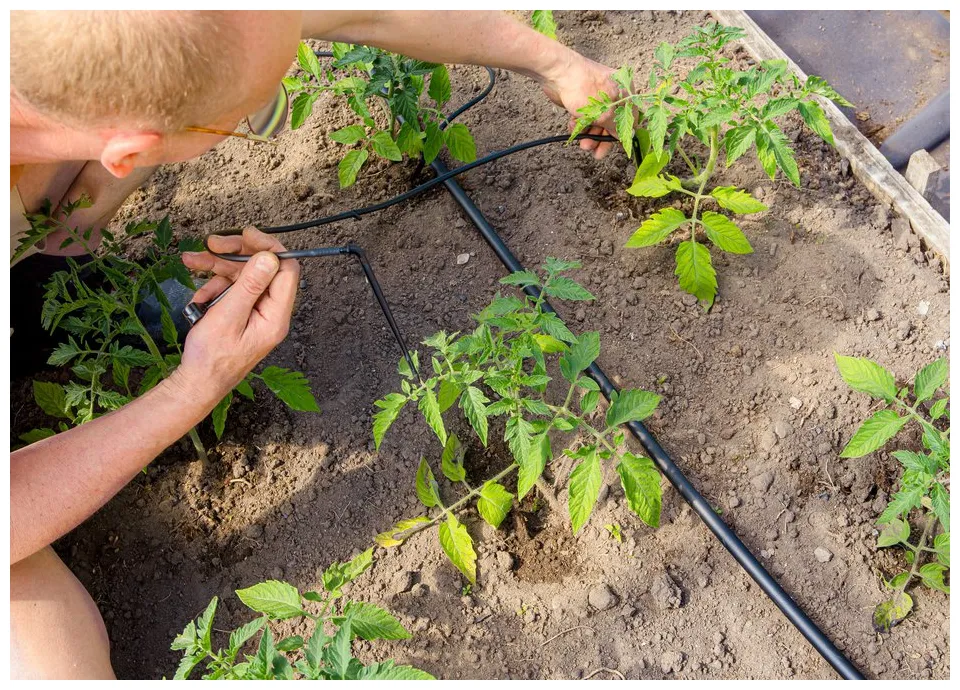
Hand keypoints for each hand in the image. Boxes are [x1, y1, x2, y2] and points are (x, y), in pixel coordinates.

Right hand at [175, 227, 299, 398]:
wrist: (196, 384)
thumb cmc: (212, 358)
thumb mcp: (228, 317)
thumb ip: (249, 285)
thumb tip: (269, 257)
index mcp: (276, 316)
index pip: (286, 269)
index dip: (268, 247)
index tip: (246, 235)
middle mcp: (271, 313)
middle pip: (262, 269)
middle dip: (236, 254)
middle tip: (211, 243)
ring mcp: (256, 314)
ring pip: (243, 277)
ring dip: (217, 268)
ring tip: (192, 262)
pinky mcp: (242, 315)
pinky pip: (232, 291)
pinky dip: (214, 288)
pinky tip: (198, 296)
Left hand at [541, 52, 620, 159]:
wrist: (559, 73)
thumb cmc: (584, 88)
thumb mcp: (605, 112)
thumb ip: (617, 126)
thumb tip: (626, 137)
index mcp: (625, 93)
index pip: (629, 119)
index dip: (621, 135)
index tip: (612, 148)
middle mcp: (614, 94)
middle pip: (612, 123)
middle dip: (601, 138)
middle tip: (592, 151)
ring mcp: (598, 97)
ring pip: (597, 122)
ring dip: (589, 134)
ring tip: (581, 142)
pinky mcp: (584, 99)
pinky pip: (586, 117)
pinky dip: (580, 124)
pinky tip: (573, 126)